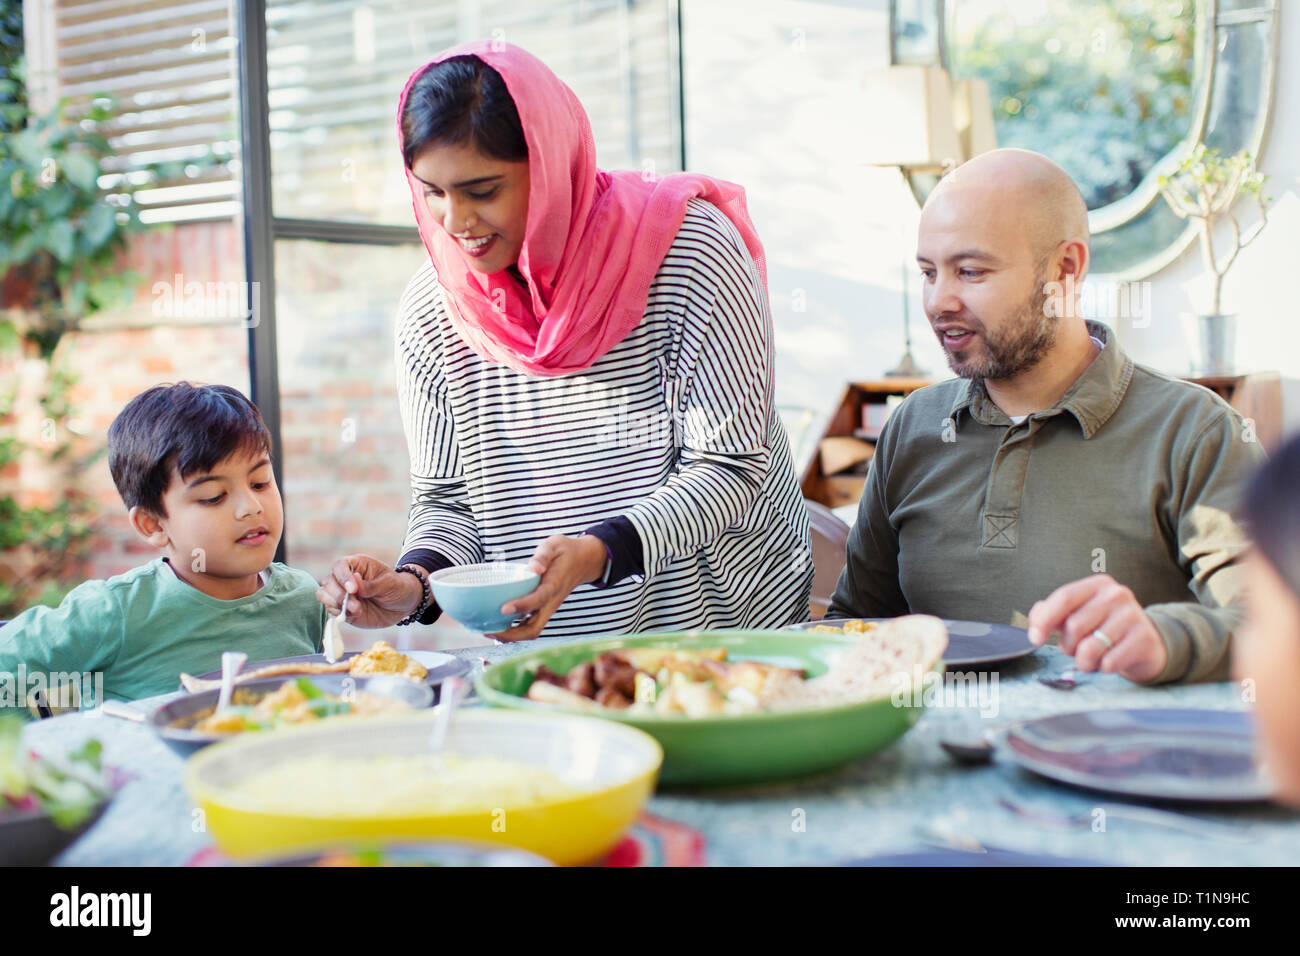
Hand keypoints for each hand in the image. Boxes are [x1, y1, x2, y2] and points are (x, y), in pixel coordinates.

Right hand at [316, 553, 423, 628]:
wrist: (403, 605)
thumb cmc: (397, 588)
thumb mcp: (390, 584)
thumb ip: (372, 585)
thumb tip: (355, 581)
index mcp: (356, 565)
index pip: (339, 566)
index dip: (343, 577)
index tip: (353, 589)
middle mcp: (345, 578)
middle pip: (328, 581)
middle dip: (339, 595)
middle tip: (356, 606)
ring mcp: (342, 594)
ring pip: (324, 595)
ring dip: (335, 604)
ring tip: (356, 611)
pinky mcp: (343, 609)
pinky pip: (331, 610)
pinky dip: (338, 614)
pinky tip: (354, 615)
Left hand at [486, 535, 606, 641]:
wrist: (584, 561)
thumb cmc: (566, 552)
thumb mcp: (555, 545)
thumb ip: (544, 554)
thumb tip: (534, 567)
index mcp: (554, 585)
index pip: (539, 599)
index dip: (522, 605)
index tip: (504, 608)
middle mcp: (551, 602)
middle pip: (534, 628)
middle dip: (512, 634)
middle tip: (489, 630)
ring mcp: (548, 608)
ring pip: (531, 630)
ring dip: (511, 635)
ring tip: (489, 631)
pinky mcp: (544, 609)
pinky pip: (530, 625)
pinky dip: (514, 630)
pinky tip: (498, 625)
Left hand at [1027, 574, 1167, 682]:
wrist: (1146, 644)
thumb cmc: (1105, 627)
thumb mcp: (1080, 613)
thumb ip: (1052, 613)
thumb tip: (1035, 625)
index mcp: (1097, 585)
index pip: (1064, 597)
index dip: (1044, 619)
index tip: (1035, 638)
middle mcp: (1116, 595)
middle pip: (1073, 626)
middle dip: (1068, 646)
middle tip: (1077, 648)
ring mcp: (1132, 616)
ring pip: (1089, 648)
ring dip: (1084, 661)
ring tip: (1092, 658)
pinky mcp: (1144, 639)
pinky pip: (1108, 663)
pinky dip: (1102, 668)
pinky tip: (1110, 661)